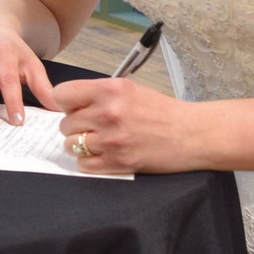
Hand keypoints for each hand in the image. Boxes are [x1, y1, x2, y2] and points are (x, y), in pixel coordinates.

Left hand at [51, 77, 205, 174]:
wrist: (191, 134)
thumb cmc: (162, 112)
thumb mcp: (130, 90)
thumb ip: (98, 94)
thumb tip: (67, 104)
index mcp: (110, 89)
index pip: (62, 95)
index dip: (66, 103)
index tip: (75, 108)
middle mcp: (108, 112)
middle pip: (65, 123)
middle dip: (76, 126)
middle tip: (95, 127)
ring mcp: (112, 139)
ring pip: (71, 144)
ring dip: (81, 145)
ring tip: (99, 142)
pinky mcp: (117, 162)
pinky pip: (83, 164)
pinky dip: (89, 162)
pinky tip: (103, 155)